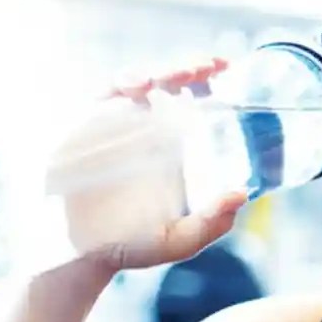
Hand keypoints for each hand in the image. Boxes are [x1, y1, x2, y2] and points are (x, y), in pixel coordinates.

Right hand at [53, 58, 244, 271]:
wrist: (78, 254)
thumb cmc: (128, 247)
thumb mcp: (176, 241)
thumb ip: (210, 224)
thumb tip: (242, 195)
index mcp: (171, 149)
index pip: (191, 103)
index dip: (207, 80)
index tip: (224, 67)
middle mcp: (145, 132)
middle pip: (166, 85)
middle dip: (185, 69)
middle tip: (205, 68)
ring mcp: (115, 127)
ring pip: (136, 83)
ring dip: (155, 74)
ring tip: (170, 79)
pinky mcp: (86, 128)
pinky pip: (103, 97)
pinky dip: (119, 85)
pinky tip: (136, 89)